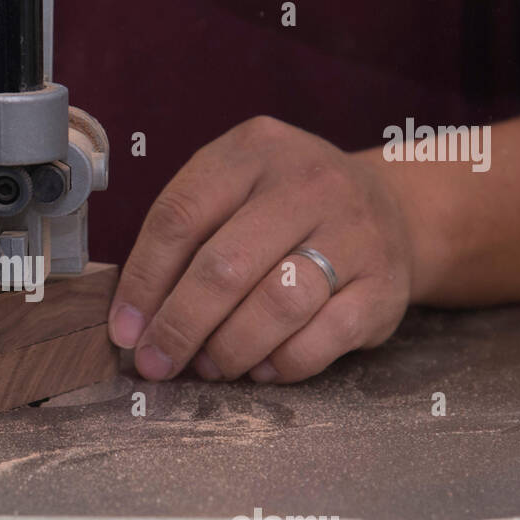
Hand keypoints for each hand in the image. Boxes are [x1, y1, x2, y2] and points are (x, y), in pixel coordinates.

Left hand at [109, 116, 415, 382]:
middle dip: (179, 325)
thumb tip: (135, 322)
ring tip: (208, 366)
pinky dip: (280, 365)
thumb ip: (185, 240)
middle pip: (225, 266)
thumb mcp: (235, 192)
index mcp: (254, 151)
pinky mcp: (383, 286)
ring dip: (229, 348)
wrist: (393, 208)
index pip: (180, 216)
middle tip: (156, 362)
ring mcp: (354, 232)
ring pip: (277, 304)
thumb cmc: (287, 210)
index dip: (143, 281)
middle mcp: (309, 183)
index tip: (125, 329)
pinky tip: (259, 368)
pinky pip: (322, 339)